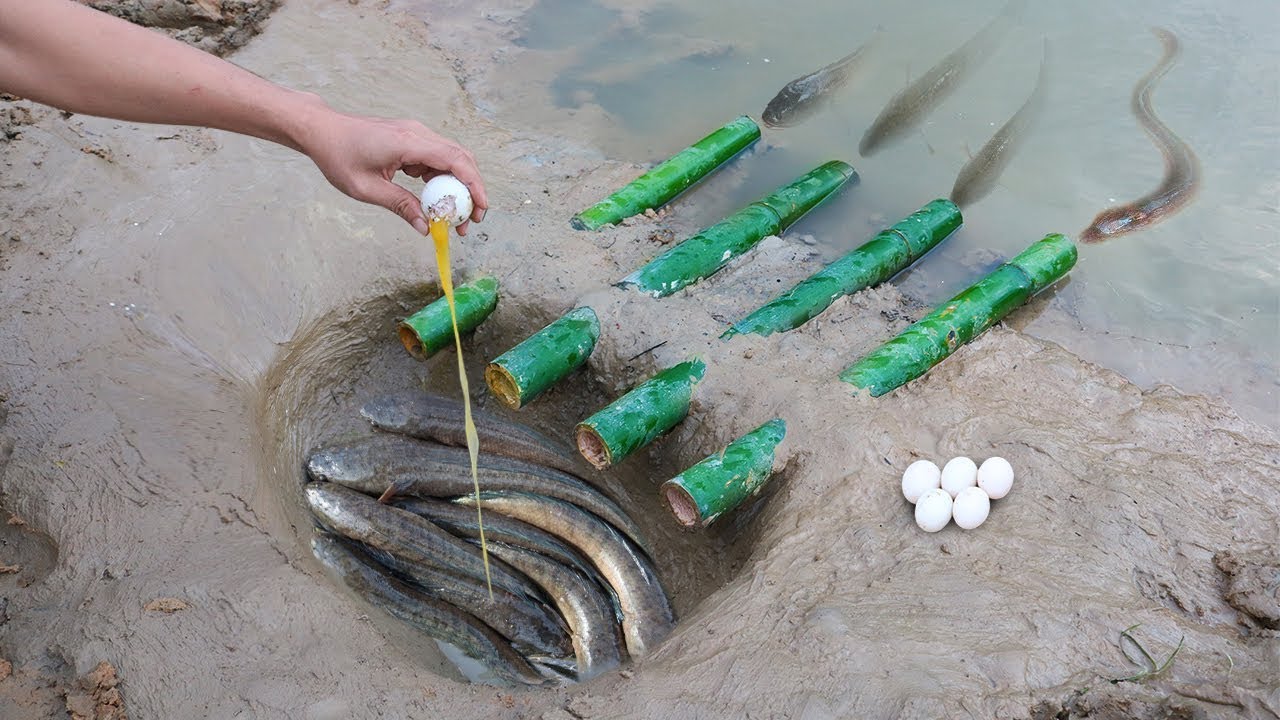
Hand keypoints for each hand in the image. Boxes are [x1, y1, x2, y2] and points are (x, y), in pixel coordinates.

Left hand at [297, 101, 487, 236]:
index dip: (474, 185)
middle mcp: (417, 133)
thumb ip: (399, 206)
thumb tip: (426, 227)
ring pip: (451, 159)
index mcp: (408, 142)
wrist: (321, 130)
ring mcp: (415, 134)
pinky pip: (436, 159)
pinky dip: (442, 179)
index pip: (455, 160)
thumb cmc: (338, 156)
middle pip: (460, 158)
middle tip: (471, 220)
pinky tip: (434, 199)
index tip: (482, 209)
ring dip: (457, 186)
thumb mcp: (366, 188)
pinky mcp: (410, 139)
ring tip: (454, 216)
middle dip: (471, 190)